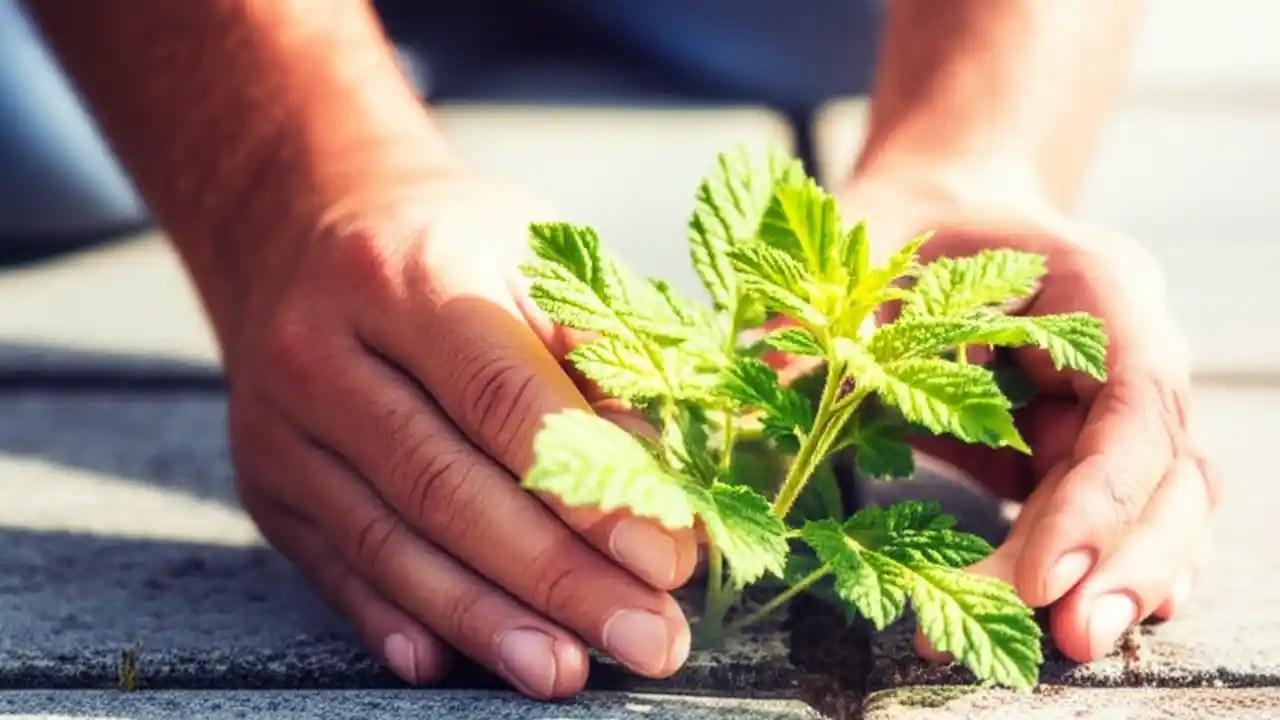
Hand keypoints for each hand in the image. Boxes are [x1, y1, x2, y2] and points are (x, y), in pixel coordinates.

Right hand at [220, 176, 695, 697]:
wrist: (301, 226)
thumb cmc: (454, 245)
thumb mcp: (536, 255)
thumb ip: (604, 354)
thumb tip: (664, 474)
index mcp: (412, 275)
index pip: (507, 402)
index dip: (591, 490)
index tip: (669, 559)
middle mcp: (325, 350)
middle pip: (448, 487)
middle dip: (558, 578)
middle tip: (649, 639)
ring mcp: (283, 426)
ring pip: (390, 544)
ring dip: (486, 621)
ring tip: (568, 671)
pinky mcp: (268, 485)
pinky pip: (335, 567)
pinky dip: (395, 621)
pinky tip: (447, 666)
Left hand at [840, 172, 1220, 662]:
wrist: (935, 214)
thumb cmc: (903, 217)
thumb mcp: (857, 240)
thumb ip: (824, 307)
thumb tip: (762, 373)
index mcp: (1096, 284)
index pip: (1131, 401)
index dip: (1098, 494)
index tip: (1040, 574)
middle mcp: (1128, 347)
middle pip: (1163, 469)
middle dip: (1120, 560)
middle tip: (1065, 638)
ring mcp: (1111, 403)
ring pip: (1155, 504)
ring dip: (1116, 579)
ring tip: (1059, 646)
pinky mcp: (1080, 446)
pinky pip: (1111, 514)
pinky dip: (1102, 567)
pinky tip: (1076, 618)